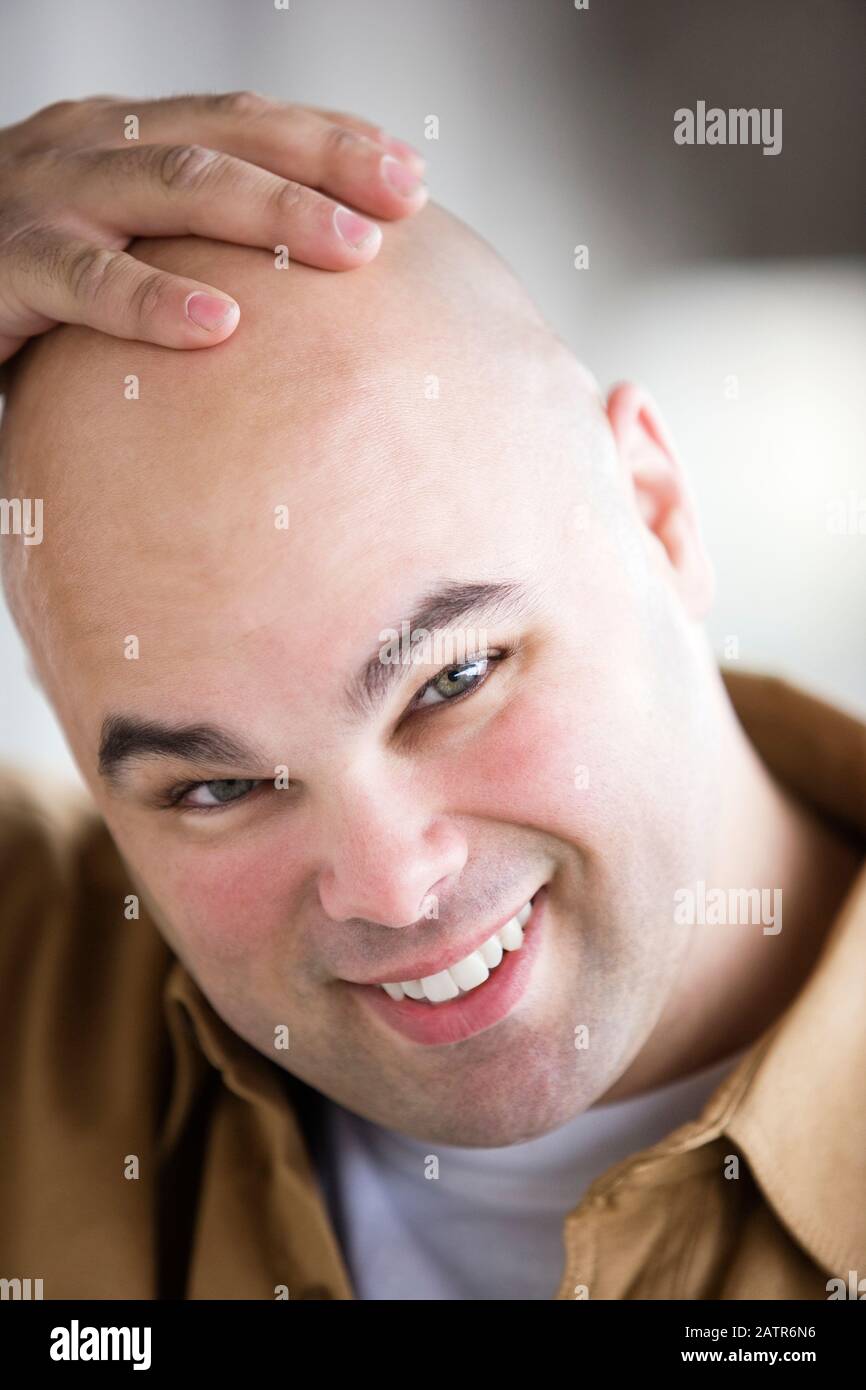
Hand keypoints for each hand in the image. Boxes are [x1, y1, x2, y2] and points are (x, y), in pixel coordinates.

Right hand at [0, 91, 427, 363]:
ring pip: (172, 185)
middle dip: (323, 161)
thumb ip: (186, 244)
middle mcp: (91, 146)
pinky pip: (86, 280)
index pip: (242, 119)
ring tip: (349, 248)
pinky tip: (219, 322)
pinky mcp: (6, 264)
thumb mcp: (111, 239)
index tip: (409, 178)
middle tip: (401, 200)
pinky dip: (153, 300)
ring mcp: (46, 196)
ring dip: (271, 211)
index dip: (327, 139)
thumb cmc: (25, 276)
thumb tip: (298, 298)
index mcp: (124, 135)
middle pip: (225, 135)